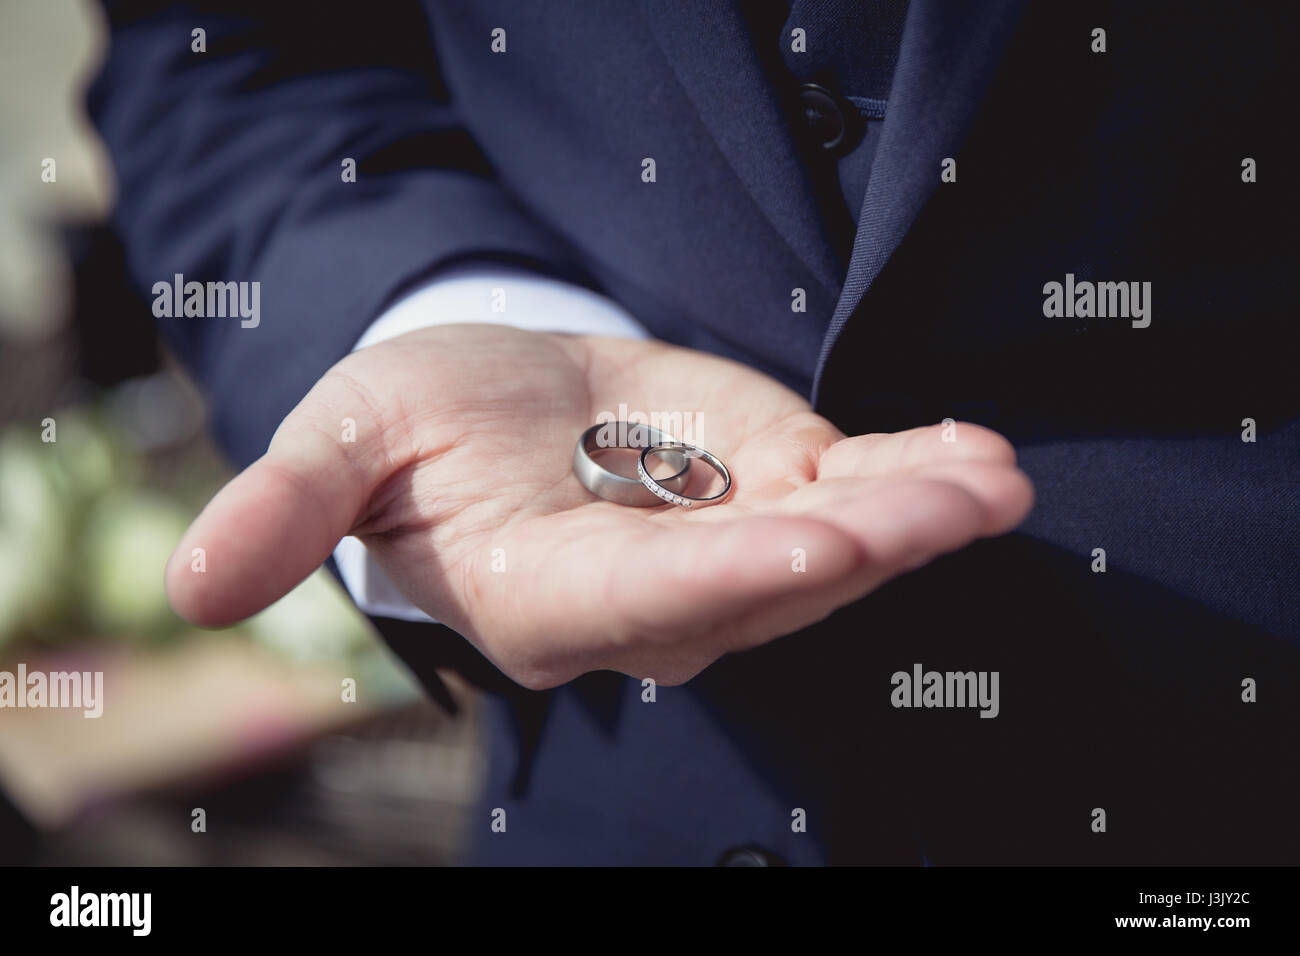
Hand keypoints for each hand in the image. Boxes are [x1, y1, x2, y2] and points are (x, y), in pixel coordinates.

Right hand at [166, 324, 1032, 687]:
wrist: (496, 399)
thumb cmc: (414, 424)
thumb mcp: (344, 439)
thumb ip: (290, 509)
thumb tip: (195, 588)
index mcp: (539, 592)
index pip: (637, 601)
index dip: (722, 576)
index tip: (814, 541)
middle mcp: (644, 596)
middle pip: (761, 586)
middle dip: (862, 549)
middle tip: (956, 503)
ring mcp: (720, 549)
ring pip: (824, 549)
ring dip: (915, 515)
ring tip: (993, 478)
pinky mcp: (765, 495)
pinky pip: (847, 496)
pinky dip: (913, 476)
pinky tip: (979, 458)